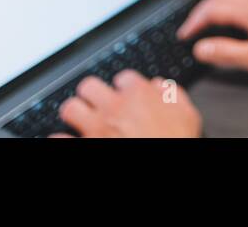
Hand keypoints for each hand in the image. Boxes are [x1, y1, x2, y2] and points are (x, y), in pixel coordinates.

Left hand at [53, 70, 200, 137]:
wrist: (167, 171)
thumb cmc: (176, 142)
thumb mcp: (188, 116)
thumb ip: (174, 95)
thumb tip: (162, 86)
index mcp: (139, 95)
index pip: (123, 77)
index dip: (125, 87)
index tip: (126, 95)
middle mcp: (114, 107)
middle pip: (89, 86)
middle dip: (93, 94)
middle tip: (98, 104)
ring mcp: (96, 128)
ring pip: (70, 108)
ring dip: (75, 113)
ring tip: (81, 120)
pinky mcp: (85, 146)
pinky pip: (59, 138)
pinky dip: (61, 139)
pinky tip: (67, 140)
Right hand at [176, 0, 247, 77]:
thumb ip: (227, 52)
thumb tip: (201, 48)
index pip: (210, 10)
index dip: (193, 22)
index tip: (184, 34)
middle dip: (199, 11)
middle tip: (190, 27)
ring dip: (213, 6)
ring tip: (205, 21)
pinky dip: (228, 5)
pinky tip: (233, 18)